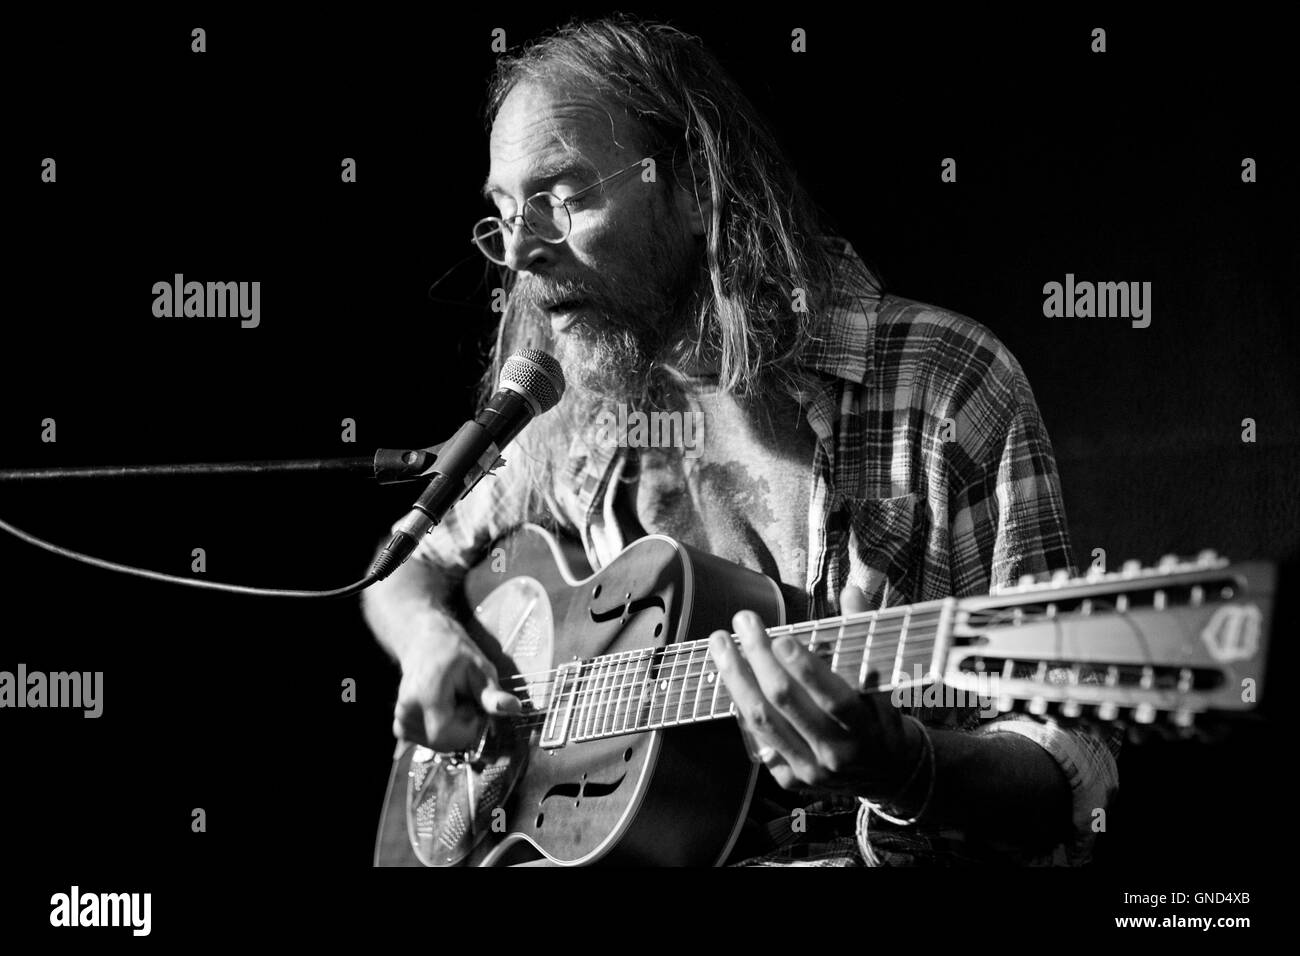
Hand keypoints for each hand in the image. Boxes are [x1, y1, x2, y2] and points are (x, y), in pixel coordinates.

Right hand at [393, 612, 519, 751]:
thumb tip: (515, 708)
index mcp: (425, 694)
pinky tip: (441, 712)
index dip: (465, 727)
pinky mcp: (400, 726)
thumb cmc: (455, 654)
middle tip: (463, 702)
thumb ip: (493, 695)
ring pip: (436, 744)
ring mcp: (401, 719)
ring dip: (451, 729)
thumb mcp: (481, 669)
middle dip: (461, 729)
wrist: (426, 644)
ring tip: (451, 702)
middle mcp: (407, 709)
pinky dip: (440, 732)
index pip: (444, 735)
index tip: (471, 707)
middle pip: (442, 742)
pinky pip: (427, 743)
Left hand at [707, 586, 923, 799]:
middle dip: (758, 657)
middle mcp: (837, 752)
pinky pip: (758, 740)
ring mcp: (811, 770)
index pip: (834, 699)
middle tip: (743, 621)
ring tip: (720, 643)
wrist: (890, 773)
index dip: (807, 670)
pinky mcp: (791, 780)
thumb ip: (867, 635)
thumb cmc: (884, 716)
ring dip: (736, 677)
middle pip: (786, 703)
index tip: (781, 638)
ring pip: (762, 720)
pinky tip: (731, 679)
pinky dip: (741, 708)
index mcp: (866, 728)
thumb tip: (850, 592)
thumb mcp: (887, 679)